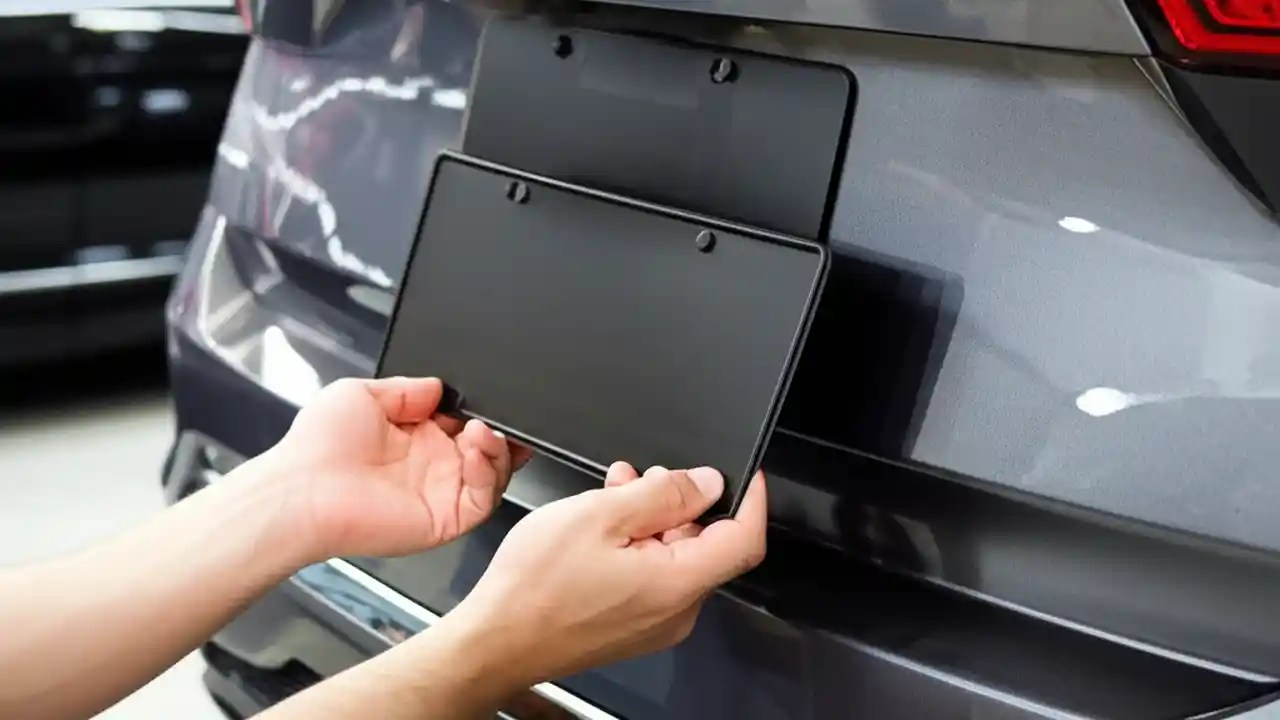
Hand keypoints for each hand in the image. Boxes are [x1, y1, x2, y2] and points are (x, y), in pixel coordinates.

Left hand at [258, 376, 531, 558]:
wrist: (301, 490)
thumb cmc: (317, 446)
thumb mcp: (362, 394)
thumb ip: (407, 389)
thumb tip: (439, 385)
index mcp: (415, 438)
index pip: (466, 425)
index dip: (483, 412)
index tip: (489, 399)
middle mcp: (432, 468)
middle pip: (488, 452)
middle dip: (502, 433)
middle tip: (498, 418)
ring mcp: (440, 495)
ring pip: (493, 476)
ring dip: (497, 450)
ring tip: (482, 430)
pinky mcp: (444, 520)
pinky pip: (483, 500)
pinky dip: (489, 474)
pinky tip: (476, 450)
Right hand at [444, 463, 766, 688]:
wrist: (495, 641)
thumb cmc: (535, 586)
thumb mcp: (600, 515)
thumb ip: (662, 494)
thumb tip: (706, 483)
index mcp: (677, 583)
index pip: (745, 539)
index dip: (751, 499)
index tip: (744, 473)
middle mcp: (676, 611)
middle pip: (705, 544)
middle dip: (679, 501)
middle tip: (640, 477)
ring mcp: (655, 623)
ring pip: (675, 557)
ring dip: (651, 520)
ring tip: (611, 496)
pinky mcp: (633, 627)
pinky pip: (654, 577)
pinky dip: (638, 546)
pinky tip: (603, 528)